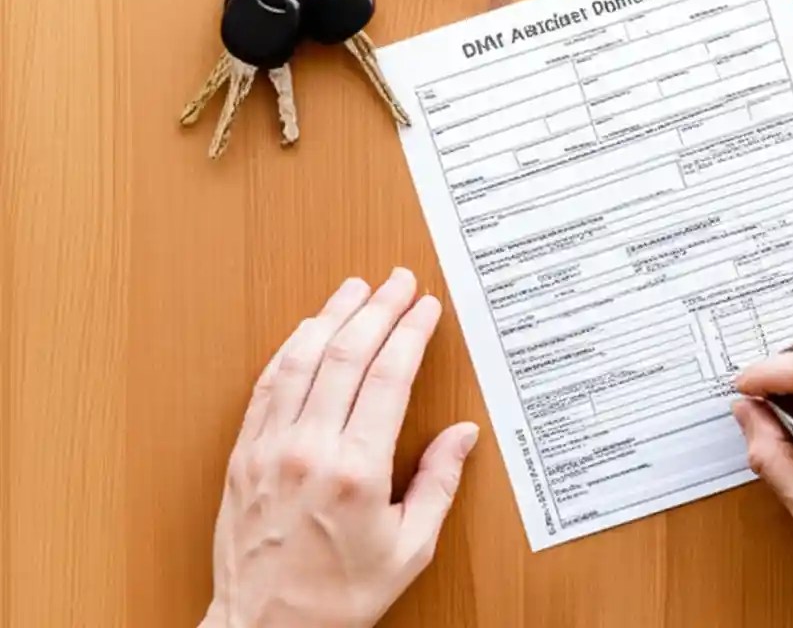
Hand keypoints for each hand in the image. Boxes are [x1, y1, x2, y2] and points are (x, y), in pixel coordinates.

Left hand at [202, 269, 478, 627]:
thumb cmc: (340, 597)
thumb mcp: (410, 549)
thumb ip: (438, 484)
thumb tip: (463, 435)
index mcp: (356, 472)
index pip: (387, 378)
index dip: (410, 333)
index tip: (426, 307)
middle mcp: (309, 450)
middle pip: (345, 356)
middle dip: (377, 310)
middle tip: (398, 281)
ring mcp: (270, 449)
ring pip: (300, 360)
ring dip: (330, 317)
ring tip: (355, 289)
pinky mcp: (244, 455)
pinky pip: (267, 386)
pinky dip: (290, 350)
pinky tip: (308, 331)